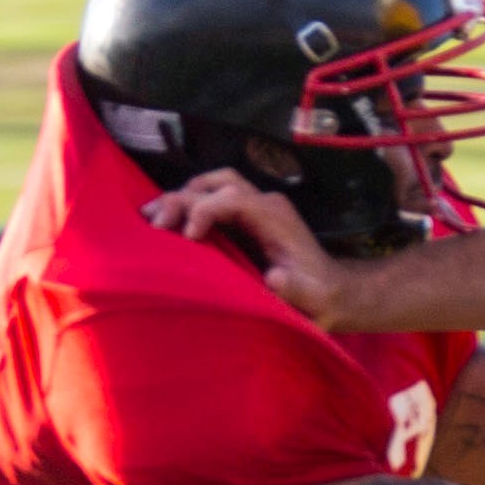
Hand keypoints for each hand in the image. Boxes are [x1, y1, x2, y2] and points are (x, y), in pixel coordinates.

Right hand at [141, 170, 352, 322]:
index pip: (234, 199)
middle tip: (155, 224)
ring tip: (152, 216)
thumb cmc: (318, 298)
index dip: (205, 210)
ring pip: (215, 184)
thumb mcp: (310, 299)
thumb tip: (274, 278)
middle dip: (184, 199)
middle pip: (218, 185)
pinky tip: (169, 222)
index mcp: (276, 219)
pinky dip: (190, 204)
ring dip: (183, 196)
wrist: (332, 292)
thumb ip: (293, 289)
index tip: (187, 237)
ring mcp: (257, 207)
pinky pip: (216, 198)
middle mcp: (266, 204)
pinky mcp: (248, 217)